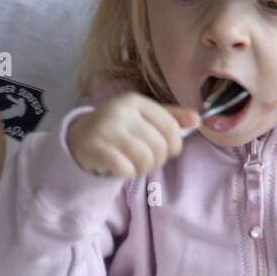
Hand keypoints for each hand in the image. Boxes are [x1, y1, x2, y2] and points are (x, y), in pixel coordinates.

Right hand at [66, 92, 199, 177]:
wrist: (78, 137)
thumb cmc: (118, 128)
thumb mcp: (142, 117)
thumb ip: (171, 117)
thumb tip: (198, 120)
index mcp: (135, 101)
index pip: (170, 126)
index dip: (175, 145)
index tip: (168, 152)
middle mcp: (121, 112)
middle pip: (158, 145)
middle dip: (159, 160)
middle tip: (149, 161)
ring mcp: (107, 129)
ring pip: (144, 158)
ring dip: (144, 169)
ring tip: (137, 166)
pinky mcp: (96, 148)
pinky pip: (126, 169)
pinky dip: (128, 173)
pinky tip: (122, 168)